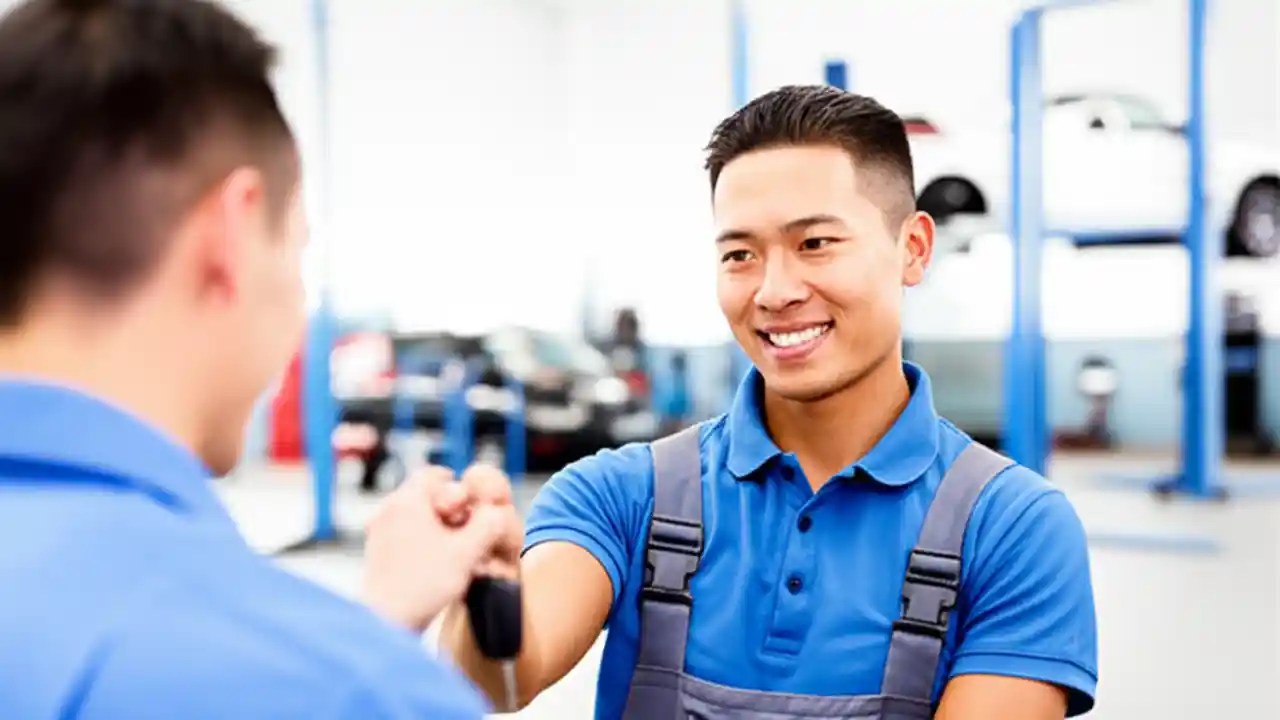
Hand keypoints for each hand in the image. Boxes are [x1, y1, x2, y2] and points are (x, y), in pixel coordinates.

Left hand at [361, 467, 514, 632]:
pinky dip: (421, 540)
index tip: (471, 504)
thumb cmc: (422, 586)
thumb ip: (487, 526)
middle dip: (449, 509)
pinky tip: (436, 563)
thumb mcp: (466, 553)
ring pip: (413, 515)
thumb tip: (497, 513)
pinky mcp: (376, 552)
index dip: (457, 486)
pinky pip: (403, 534)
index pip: (433, 474)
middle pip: (424, 495)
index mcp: (407, 501)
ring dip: (436, 525)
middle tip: (467, 527)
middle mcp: (388, 511)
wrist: (384, 621)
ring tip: (454, 548)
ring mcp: (378, 531)